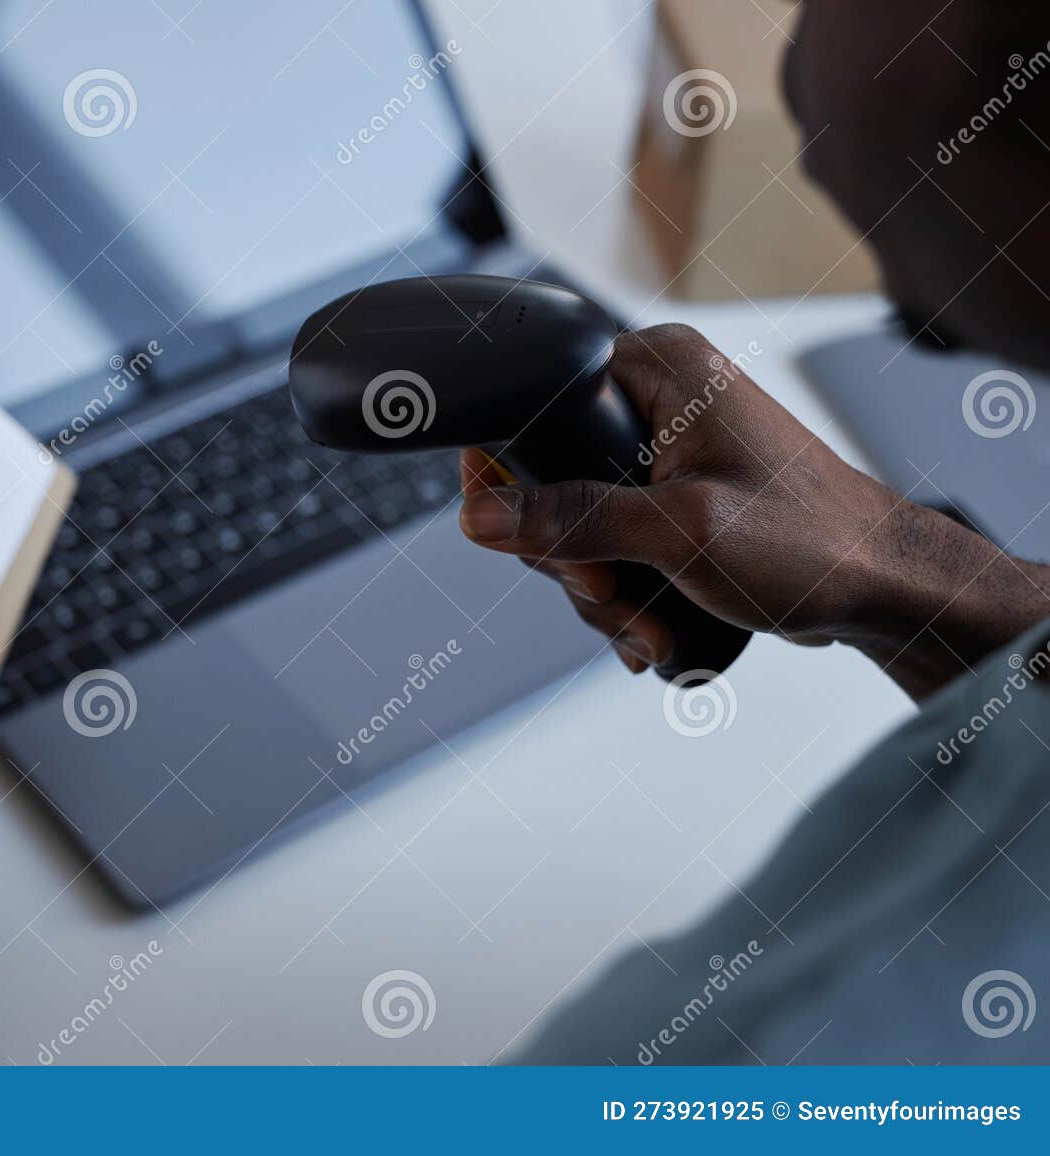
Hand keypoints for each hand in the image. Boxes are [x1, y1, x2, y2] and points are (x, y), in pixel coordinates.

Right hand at [458, 323, 1049, 699]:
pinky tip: (656, 626)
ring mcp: (664, 453)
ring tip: (650, 623)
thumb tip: (483, 514)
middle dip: (572, 559)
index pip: (536, 403)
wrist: (883, 590)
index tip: (543, 541)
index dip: (516, 479)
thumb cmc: (816, 543)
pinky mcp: (672, 499)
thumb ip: (575, 520)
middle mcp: (658, 400)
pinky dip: (624, 595)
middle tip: (614, 592)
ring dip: (602, 592)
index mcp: (660, 369)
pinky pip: (610, 545)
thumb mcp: (681, 532)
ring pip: (575, 526)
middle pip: (548, 480)